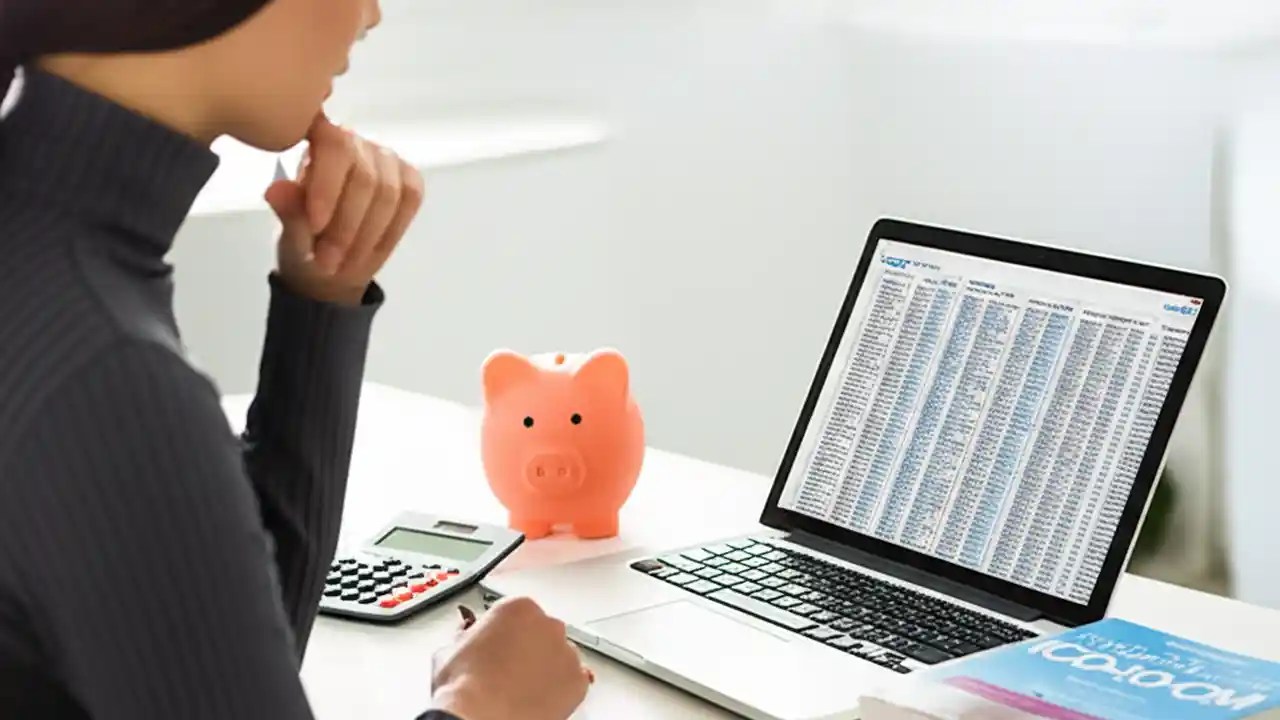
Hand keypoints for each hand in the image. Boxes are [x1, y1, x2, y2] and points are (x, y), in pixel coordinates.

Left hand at [264, 112, 424, 305]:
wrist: (330, 265)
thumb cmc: (305, 242)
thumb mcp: (291, 234)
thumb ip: (288, 211)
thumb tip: (275, 189)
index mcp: (316, 140)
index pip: (334, 145)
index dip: (328, 186)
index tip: (315, 226)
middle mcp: (354, 140)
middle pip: (364, 176)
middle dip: (346, 226)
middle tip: (326, 262)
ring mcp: (385, 158)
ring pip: (388, 193)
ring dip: (366, 236)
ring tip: (343, 263)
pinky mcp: (409, 179)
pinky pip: (410, 200)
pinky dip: (390, 232)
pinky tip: (371, 249)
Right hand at [430, 598, 591, 719]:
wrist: (480, 717)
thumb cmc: (465, 687)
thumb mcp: (450, 648)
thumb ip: (466, 633)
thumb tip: (467, 633)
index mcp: (519, 608)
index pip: (516, 614)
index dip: (504, 633)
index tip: (499, 645)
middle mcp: (548, 624)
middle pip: (541, 632)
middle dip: (528, 648)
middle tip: (508, 669)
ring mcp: (566, 652)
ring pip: (559, 656)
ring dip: (545, 667)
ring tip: (521, 688)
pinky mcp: (578, 681)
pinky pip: (573, 681)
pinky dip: (560, 689)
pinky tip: (537, 698)